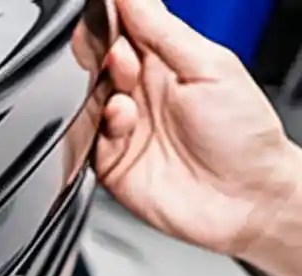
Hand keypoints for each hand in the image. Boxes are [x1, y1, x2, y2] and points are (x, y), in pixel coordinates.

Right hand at [95, 0, 301, 275]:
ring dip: (100, 89)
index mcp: (166, 65)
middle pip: (98, 63)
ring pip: (87, 100)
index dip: (112, 20)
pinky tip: (122, 120)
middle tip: (115, 56)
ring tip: (124, 90)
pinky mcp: (110, 163)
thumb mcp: (211, 67)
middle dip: (99, 55)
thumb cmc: (245, 136)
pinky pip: (85, 139)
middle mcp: (140, 95)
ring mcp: (124, 129)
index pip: (126, 30)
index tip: (105, 13)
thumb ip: (165, 31)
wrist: (246, 201)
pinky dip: (100, 126)